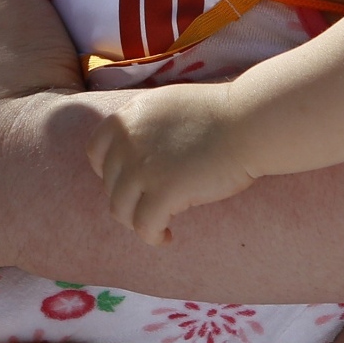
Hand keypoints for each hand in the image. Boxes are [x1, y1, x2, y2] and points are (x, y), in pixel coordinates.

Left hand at [86, 83, 258, 246]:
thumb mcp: (168, 106)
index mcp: (127, 117)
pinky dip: (152, 236)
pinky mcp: (162, 191)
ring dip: (138, 222)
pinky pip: (143, 226)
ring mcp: (141, 166)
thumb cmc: (220, 114)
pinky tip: (167, 237)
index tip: (128, 184)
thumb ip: (146, 126)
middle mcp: (126, 140)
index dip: (108, 173)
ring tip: (159, 226)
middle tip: (153, 208)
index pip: (95, 152)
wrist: (248, 123)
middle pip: (110, 184)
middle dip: (129, 199)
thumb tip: (135, 153)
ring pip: (121, 210)